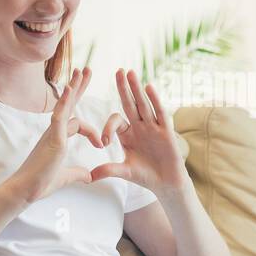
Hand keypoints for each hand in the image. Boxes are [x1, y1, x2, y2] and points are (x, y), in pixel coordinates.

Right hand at [5, 67, 104, 204]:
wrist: (26, 191)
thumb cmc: (39, 184)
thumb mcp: (65, 177)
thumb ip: (76, 173)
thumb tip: (88, 176)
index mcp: (56, 138)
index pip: (76, 123)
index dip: (91, 131)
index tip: (100, 144)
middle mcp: (53, 131)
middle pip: (67, 104)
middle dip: (78, 87)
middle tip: (86, 70)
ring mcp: (52, 132)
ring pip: (64, 104)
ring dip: (74, 86)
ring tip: (83, 70)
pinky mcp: (53, 137)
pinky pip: (60, 115)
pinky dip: (65, 101)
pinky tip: (71, 87)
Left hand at [90, 68, 187, 193]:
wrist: (166, 184)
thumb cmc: (146, 176)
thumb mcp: (125, 171)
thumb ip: (108, 170)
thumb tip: (89, 177)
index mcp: (128, 134)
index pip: (116, 121)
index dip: (108, 128)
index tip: (104, 143)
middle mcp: (140, 127)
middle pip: (130, 103)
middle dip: (124, 88)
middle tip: (118, 71)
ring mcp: (154, 127)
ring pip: (144, 104)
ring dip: (137, 89)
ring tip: (130, 72)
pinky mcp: (166, 132)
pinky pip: (159, 113)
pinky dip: (154, 100)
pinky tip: (148, 87)